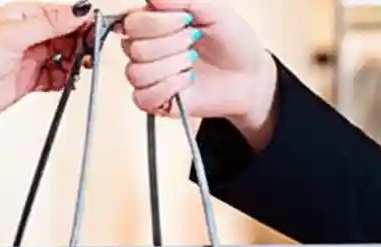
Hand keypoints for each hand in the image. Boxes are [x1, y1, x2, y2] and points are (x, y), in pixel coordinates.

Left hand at [0, 3, 93, 130]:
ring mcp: (26, 59)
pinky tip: (67, 82)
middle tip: (91, 55)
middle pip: (67, 35)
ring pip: (64, 57)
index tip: (101, 30)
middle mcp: (26, 35)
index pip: (63, 13)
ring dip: (75, 63)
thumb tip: (81, 9)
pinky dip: (64, 81)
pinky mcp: (26, 82)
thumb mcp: (11, 36)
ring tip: (79, 70)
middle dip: (82, 43)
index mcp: (22, 15)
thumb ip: (49, 24)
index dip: (83, 21)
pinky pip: (54, 79)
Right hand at [120, 0, 277, 149]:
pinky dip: (169, 88)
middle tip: (194, 41)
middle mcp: (145, 48)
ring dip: (172, 66)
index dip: (157, 22)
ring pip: (136, 73)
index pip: (131, 21)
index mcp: (153, 22)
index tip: (188, 20)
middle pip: (132, 47)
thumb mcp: (214, 10)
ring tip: (192, 62)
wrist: (249, 76)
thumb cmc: (232, 42)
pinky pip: (143, 97)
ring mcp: (147, 76)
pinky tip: (187, 80)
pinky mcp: (153, 101)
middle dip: (170, 44)